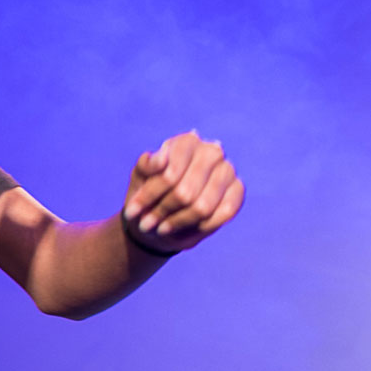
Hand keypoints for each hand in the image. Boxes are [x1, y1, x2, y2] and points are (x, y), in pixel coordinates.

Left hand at [123, 131, 243, 254]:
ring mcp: (227, 171)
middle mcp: (210, 152)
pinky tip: (184, 228)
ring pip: (203, 206)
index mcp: (185, 142)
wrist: (160, 217)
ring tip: (161, 228)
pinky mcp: (237, 191)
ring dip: (178, 222)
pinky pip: (223, 214)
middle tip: (146, 224)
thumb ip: (146, 166)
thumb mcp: (139, 179)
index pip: (170, 173)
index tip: (132, 211)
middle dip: (163, 212)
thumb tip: (161, 158)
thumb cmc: (148, 193)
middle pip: (185, 192)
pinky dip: (200, 226)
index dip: (152, 195)